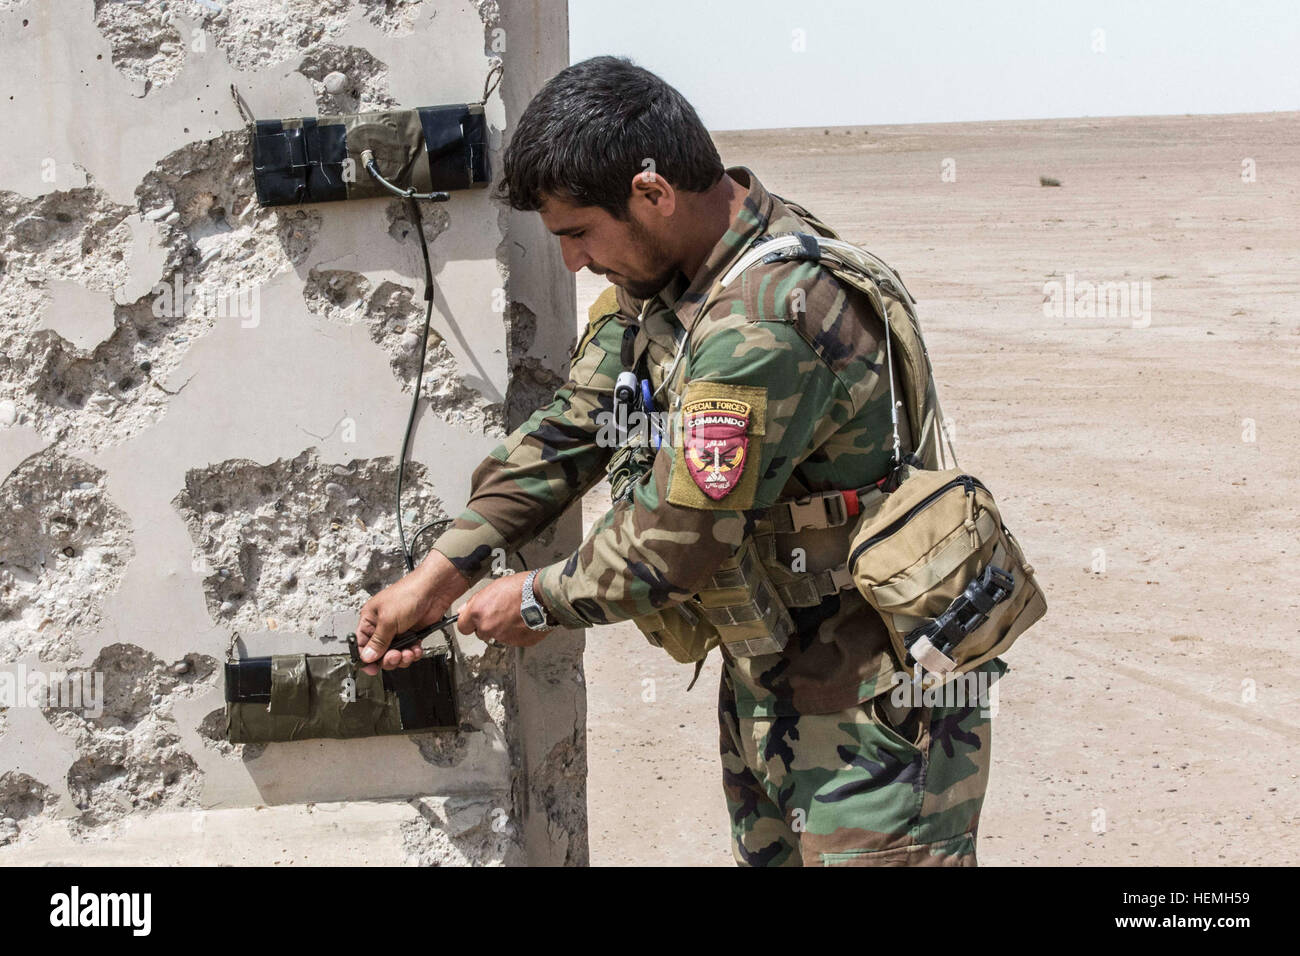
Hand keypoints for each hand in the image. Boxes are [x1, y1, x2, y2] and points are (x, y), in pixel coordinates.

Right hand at [355, 550, 467, 675]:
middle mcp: (383, 626)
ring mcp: (398, 631)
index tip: (372, 668)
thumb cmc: (408, 594)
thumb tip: (368, 657)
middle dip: (388, 659)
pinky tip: (416, 649)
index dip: (366, 658)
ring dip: (402, 657)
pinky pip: (409, 651)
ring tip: (408, 652)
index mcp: (370, 619)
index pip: (362, 644)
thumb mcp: (388, 619)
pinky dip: (413, 653)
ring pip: (395, 655)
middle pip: (379, 653)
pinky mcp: (412, 634)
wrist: (434, 590)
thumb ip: (378, 641)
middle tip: (395, 656)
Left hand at [456, 572, 552, 647]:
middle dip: (488, 626)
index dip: (469, 623)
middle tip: (500, 613)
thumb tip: (464, 610)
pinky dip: (516, 633)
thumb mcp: (494, 586)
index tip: (473, 621)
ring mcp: (502, 637)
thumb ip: (476, 601)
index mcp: (478, 612)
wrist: (543, 596)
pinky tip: (523, 620)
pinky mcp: (517, 643)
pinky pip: (513, 640)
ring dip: (503, 629)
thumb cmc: (521, 587)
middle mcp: (487, 627)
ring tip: (515, 614)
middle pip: (481, 633)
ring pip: (497, 636)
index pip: (462, 627)